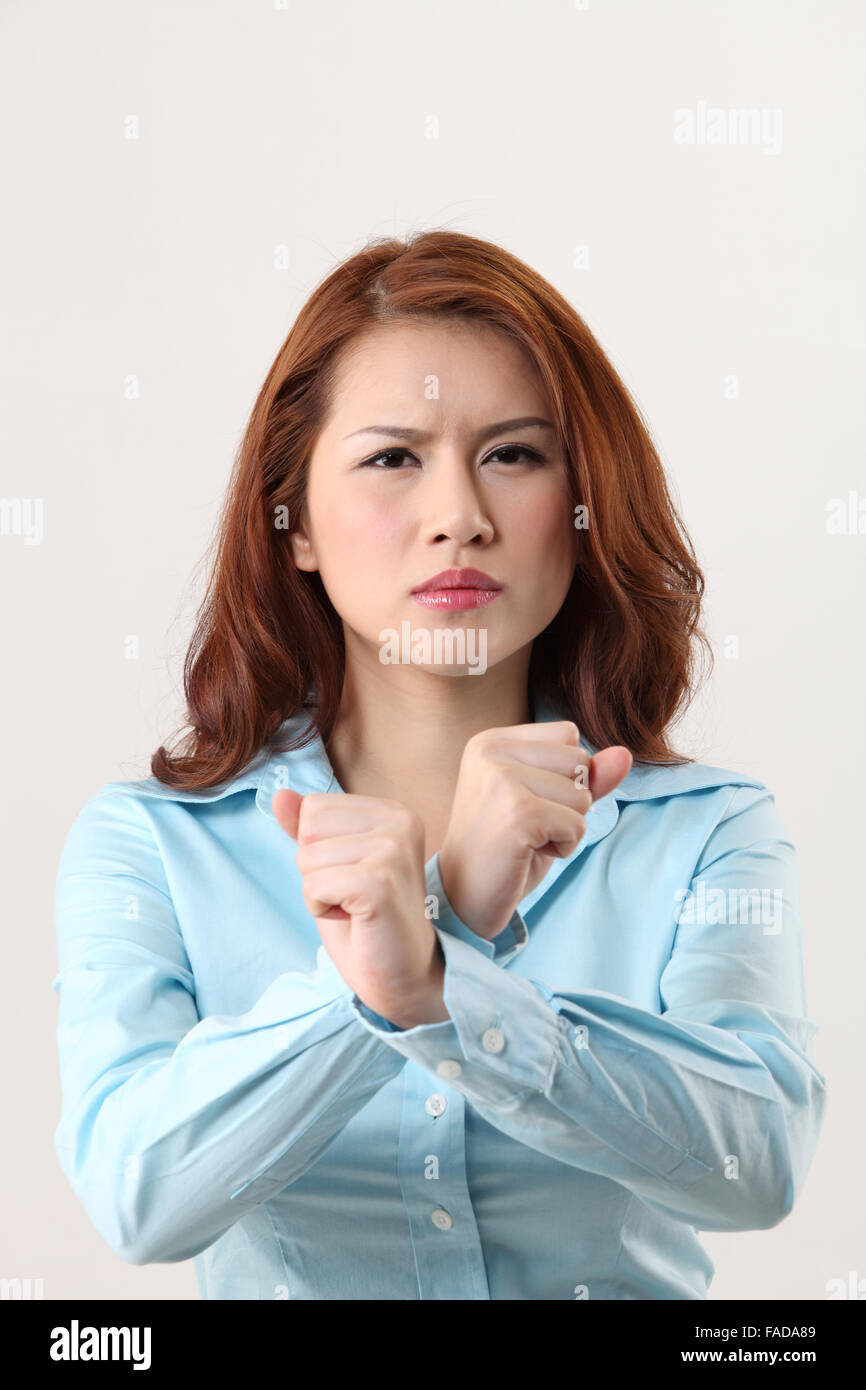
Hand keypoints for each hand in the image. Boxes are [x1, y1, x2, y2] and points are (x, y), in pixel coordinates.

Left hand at [272, 791, 448, 1027]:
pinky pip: (313, 885)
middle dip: (315, 870)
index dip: (318, 850)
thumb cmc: (367, 922)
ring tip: (355, 909)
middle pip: (308, 828)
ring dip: (318, 893)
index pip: (313, 807)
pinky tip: (354, 920)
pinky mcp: (380, 882)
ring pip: (307, 859)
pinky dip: (321, 909)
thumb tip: (279, 796)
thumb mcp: (331, 866)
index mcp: (392, 811)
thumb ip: (307, 828)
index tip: (352, 878)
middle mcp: (400, 822)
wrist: (402, 974)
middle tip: (352, 896)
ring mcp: (393, 850)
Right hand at [438, 721, 632, 939]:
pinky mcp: (519, 812)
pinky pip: (578, 824)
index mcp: (492, 740)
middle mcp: (491, 751)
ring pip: (582, 793)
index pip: (567, 734)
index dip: (563, 776)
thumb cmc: (506, 848)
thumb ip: (585, 775)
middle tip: (524, 826)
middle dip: (568, 801)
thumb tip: (625, 754)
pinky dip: (564, 847)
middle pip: (579, 760)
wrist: (464, 897)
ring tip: (525, 840)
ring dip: (566, 826)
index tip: (524, 804)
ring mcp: (501, 779)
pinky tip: (528, 853)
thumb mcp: (548, 802)